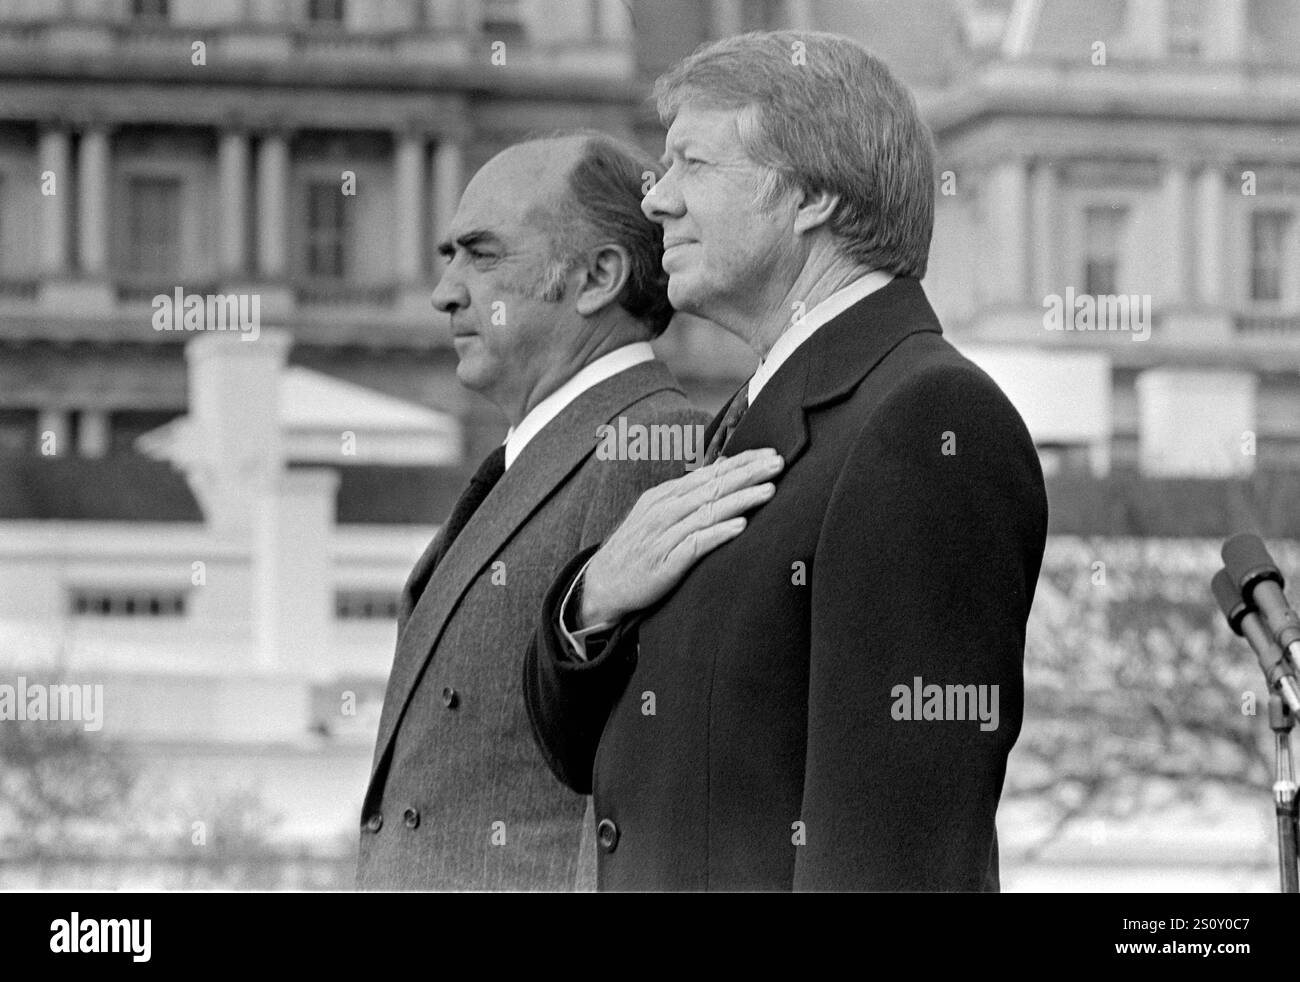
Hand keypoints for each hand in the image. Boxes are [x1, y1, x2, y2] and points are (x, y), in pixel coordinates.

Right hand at [578, 448, 783, 627]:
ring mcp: (663, 535)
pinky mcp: (664, 563)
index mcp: (665, 495)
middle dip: (748, 474)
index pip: (709, 473)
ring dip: (740, 500)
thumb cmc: (637, 549)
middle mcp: (664, 510)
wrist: (601, 584)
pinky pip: (695, 545)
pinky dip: (718, 534)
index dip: (741, 462)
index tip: (769, 453)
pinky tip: (740, 527)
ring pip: (707, 511)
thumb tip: (722, 470)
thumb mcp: (657, 514)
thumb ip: (688, 496)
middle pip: (712, 487)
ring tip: (769, 491)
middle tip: (778, 463)